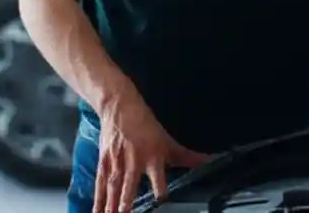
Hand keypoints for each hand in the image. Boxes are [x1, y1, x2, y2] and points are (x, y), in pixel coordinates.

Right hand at [95, 90, 211, 212]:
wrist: (119, 106)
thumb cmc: (146, 125)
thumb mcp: (169, 141)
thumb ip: (189, 157)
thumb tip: (212, 161)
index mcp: (152, 158)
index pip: (158, 177)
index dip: (160, 189)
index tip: (161, 200)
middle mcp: (133, 162)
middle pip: (129, 185)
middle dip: (126, 202)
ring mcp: (117, 163)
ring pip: (113, 187)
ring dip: (110, 205)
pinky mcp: (104, 162)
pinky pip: (100, 184)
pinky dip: (97, 199)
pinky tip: (96, 212)